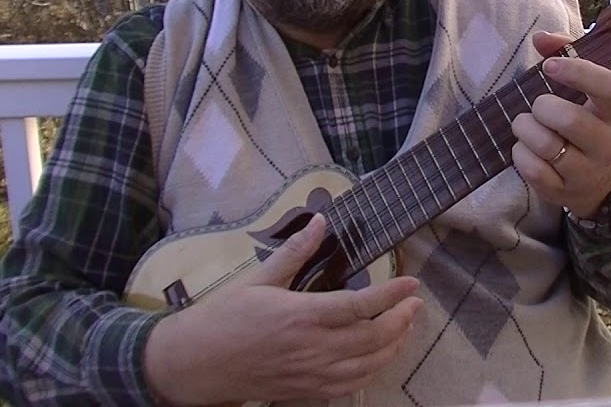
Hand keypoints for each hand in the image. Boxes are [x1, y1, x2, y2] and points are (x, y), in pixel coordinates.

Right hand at [143, 213, 422, 404]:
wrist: (195, 364)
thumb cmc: (223, 318)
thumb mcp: (257, 279)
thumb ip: (295, 252)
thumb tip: (320, 221)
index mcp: (301, 316)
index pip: (360, 305)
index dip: (391, 294)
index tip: (412, 282)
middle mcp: (312, 348)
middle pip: (373, 338)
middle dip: (402, 320)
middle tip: (415, 303)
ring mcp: (311, 375)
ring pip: (367, 365)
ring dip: (394, 346)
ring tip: (405, 327)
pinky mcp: (306, 392)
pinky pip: (350, 386)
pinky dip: (372, 371)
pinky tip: (379, 357)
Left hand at [510, 31, 610, 217]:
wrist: (602, 182)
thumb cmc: (589, 122)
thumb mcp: (587, 90)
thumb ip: (565, 55)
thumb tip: (539, 38)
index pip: (608, 87)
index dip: (578, 72)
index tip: (550, 65)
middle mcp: (607, 144)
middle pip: (570, 119)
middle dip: (542, 107)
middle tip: (538, 107)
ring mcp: (586, 172)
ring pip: (546, 145)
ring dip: (525, 129)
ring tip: (526, 125)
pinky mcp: (563, 192)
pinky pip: (532, 170)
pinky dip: (520, 153)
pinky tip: (526, 148)